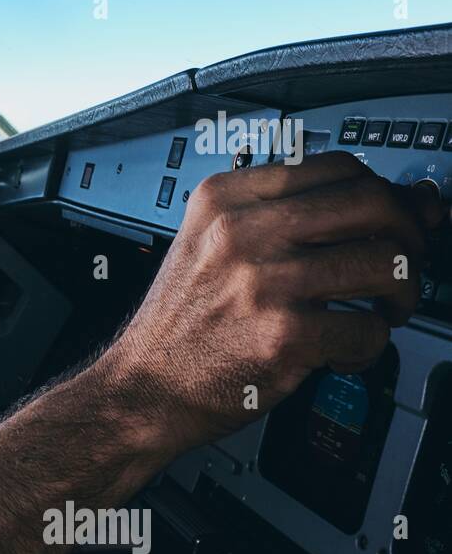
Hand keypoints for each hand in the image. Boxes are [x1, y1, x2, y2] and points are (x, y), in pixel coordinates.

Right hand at [98, 151, 442, 458]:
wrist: (144, 386)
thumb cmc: (183, 323)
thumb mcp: (212, 244)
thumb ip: (288, 218)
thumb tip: (404, 202)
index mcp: (225, 199)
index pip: (337, 167)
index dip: (383, 191)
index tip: (395, 217)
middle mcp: (242, 232)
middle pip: (372, 204)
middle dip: (409, 236)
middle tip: (403, 264)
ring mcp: (263, 283)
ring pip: (387, 264)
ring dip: (402, 294)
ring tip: (380, 311)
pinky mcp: (283, 336)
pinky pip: (369, 329)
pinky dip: (369, 347)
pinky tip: (340, 352)